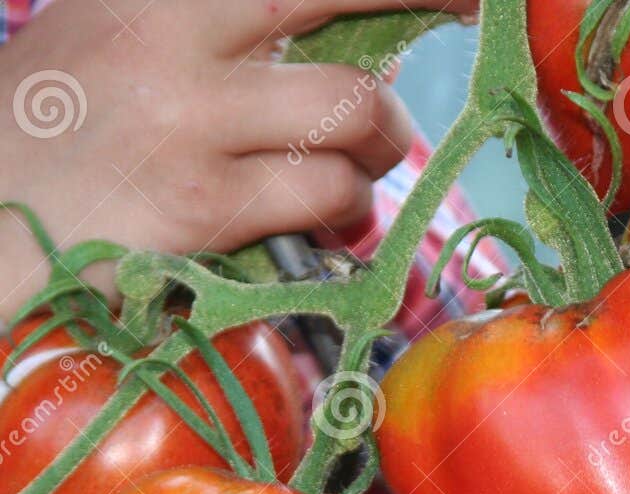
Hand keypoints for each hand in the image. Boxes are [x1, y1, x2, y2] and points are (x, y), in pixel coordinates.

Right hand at [0, 0, 476, 317]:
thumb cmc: (52, 131)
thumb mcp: (110, 30)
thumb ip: (208, 20)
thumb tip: (319, 27)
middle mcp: (167, 29)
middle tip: (464, 5)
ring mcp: (188, 117)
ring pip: (356, 109)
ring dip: (380, 145)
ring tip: (355, 168)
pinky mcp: (204, 204)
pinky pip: (328, 192)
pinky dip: (346, 213)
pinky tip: (325, 223)